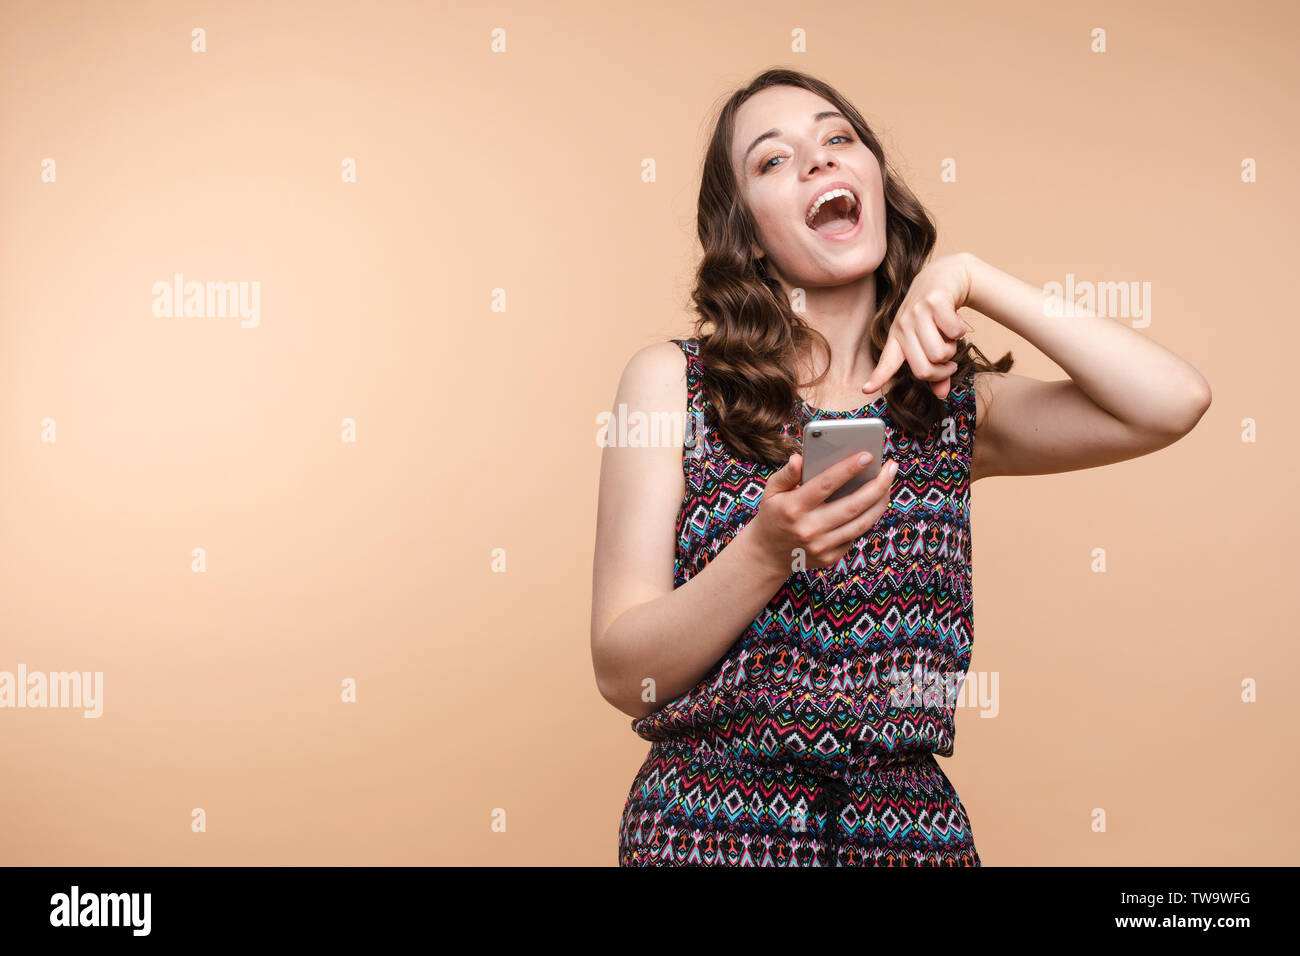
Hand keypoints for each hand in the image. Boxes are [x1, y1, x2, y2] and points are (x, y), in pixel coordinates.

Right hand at [746, 450, 898, 574]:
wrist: (767, 554)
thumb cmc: (774, 514)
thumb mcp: (771, 491)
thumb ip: (786, 474)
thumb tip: (799, 458)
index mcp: (793, 508)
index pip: (825, 485)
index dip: (848, 469)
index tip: (868, 455)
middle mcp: (809, 529)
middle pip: (852, 505)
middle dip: (877, 485)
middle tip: (891, 467)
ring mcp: (821, 546)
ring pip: (862, 522)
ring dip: (880, 501)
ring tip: (888, 482)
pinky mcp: (830, 558)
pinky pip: (856, 535)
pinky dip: (868, 517)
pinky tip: (875, 501)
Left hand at [863, 253, 974, 400]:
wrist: (947, 275)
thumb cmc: (937, 314)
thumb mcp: (932, 339)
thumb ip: (937, 369)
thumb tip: (942, 394)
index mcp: (898, 337)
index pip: (886, 362)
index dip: (878, 377)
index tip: (865, 389)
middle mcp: (903, 325)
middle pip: (923, 369)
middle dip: (942, 371)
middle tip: (950, 363)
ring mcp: (917, 312)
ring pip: (939, 354)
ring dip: (953, 348)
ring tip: (950, 335)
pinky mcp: (934, 301)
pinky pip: (954, 333)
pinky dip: (961, 330)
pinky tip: (956, 318)